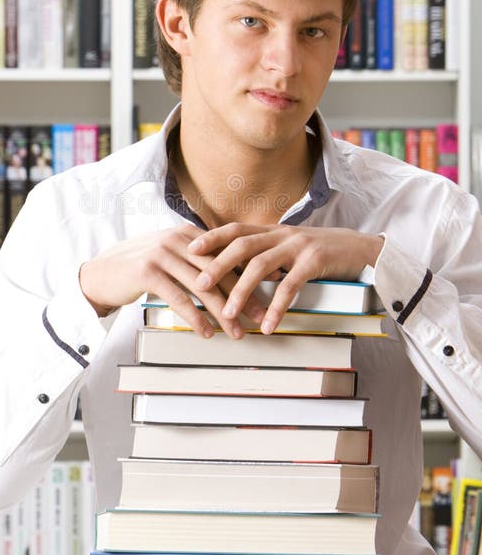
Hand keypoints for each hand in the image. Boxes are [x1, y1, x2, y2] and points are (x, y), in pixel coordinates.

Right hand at [79, 224, 266, 337]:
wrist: (101, 272)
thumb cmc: (139, 267)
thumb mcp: (170, 256)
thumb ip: (196, 260)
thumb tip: (230, 276)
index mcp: (187, 234)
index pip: (225, 254)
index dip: (248, 274)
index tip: (267, 292)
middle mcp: (177, 239)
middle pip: (219, 270)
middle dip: (242, 296)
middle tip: (258, 316)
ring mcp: (162, 253)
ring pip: (202, 287)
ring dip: (222, 313)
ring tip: (235, 332)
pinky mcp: (148, 271)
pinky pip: (179, 298)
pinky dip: (196, 318)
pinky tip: (206, 332)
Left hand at [188, 223, 383, 333]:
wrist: (363, 249)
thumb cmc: (324, 251)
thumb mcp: (292, 246)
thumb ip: (269, 251)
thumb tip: (240, 265)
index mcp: (273, 230)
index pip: (236, 229)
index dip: (212, 237)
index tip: (190, 249)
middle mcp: (282, 234)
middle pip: (241, 246)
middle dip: (217, 265)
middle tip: (198, 285)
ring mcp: (298, 246)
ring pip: (261, 266)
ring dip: (241, 291)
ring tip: (228, 313)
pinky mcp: (315, 261)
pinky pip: (290, 287)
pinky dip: (276, 307)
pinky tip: (267, 325)